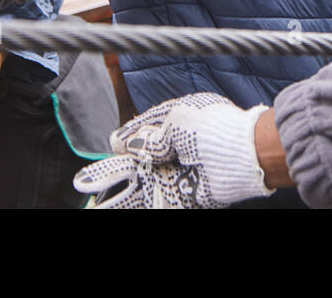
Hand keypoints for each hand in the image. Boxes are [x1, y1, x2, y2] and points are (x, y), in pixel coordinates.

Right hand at [73, 92, 271, 208]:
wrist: (245, 156)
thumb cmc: (213, 130)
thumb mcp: (177, 122)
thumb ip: (150, 136)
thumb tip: (126, 144)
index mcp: (175, 123)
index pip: (142, 130)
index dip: (125, 139)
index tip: (113, 145)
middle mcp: (174, 149)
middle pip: (136, 163)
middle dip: (111, 173)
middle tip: (85, 182)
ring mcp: (177, 173)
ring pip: (140, 185)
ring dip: (118, 195)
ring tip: (94, 203)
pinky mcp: (184, 195)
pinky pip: (158, 201)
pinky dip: (139, 204)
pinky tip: (114, 208)